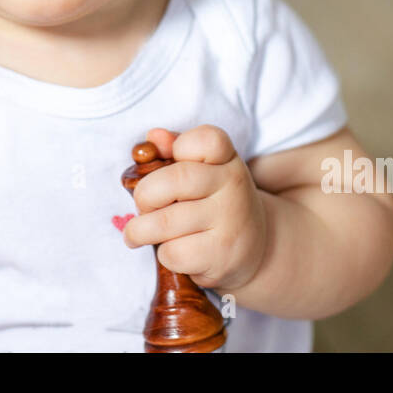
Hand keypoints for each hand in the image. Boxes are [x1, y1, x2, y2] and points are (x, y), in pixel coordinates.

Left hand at [122, 125, 268, 292]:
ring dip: (140, 230)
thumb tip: (153, 138)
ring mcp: (230, 222)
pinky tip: (169, 250)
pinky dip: (162, 254)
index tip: (171, 161)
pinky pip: (174, 253)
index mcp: (227, 159)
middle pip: (176, 181)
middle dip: (144, 195)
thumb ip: (175, 149)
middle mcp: (234, 186)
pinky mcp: (222, 255)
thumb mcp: (203, 170)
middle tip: (142, 206)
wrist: (255, 248)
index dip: (180, 146)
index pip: (208, 140)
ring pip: (165, 222)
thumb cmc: (214, 202)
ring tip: (137, 233)